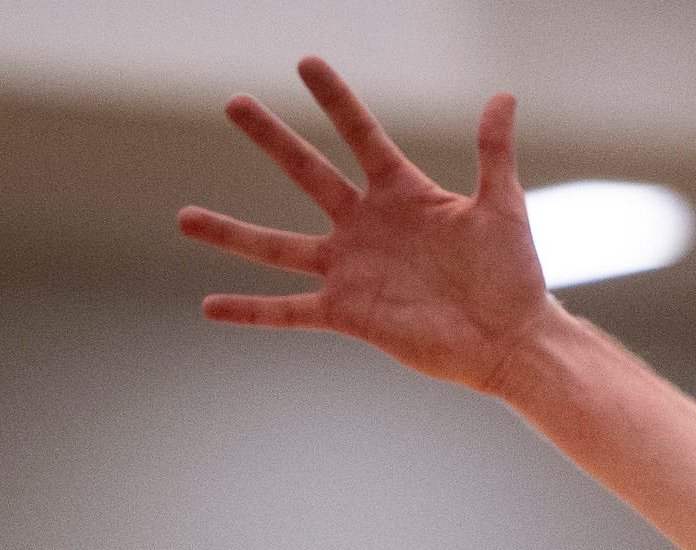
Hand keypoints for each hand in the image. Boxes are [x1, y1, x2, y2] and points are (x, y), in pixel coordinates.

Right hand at [176, 57, 566, 394]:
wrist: (511, 339)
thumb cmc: (513, 274)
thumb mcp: (503, 206)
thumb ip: (494, 151)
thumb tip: (504, 95)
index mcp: (403, 194)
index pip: (361, 135)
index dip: (336, 101)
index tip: (306, 62)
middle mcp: (367, 226)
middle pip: (308, 172)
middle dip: (272, 138)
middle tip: (234, 101)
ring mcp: (352, 269)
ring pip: (278, 245)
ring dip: (231, 231)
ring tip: (182, 217)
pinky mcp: (348, 313)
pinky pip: (289, 311)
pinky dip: (250, 311)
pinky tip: (210, 306)